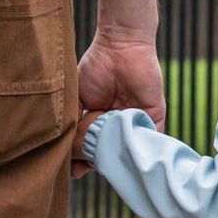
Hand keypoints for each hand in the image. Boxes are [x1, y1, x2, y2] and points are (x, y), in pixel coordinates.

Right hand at [74, 28, 163, 178]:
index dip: (83, 158)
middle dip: (98, 161)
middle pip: (110, 150)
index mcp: (101, 119)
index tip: (73, 172)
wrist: (120, 45)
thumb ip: (72, 121)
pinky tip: (126, 156)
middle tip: (85, 170)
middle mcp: (118, 122)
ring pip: (129, 147)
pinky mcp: (154, 115)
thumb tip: (63, 148)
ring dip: (117, 157)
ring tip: (103, 165)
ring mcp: (136, 120)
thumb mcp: (77, 98)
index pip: (92, 145)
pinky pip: (151, 138)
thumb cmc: (96, 67)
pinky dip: (140, 148)